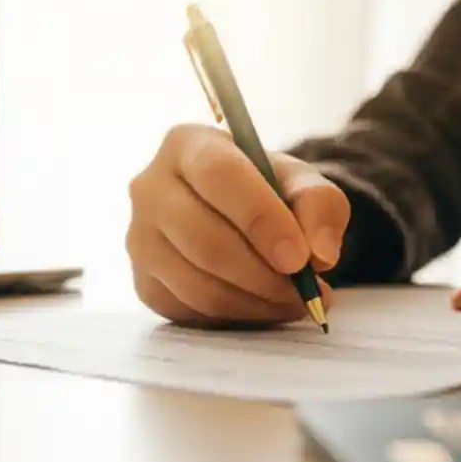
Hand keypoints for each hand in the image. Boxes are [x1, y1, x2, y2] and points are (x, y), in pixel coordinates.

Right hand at [127, 124, 349, 325]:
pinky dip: (239, 317)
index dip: (261, 219)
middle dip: (264, 275)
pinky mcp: (144, 282)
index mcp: (187, 144)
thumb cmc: (267, 191)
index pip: (219, 176)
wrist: (236, 216)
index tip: (299, 258)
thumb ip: (320, 204)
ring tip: (296, 300)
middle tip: (305, 290)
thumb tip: (320, 254)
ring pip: (198, 285)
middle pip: (205, 240)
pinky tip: (266, 305)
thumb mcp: (302, 183)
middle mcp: (150, 188)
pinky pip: (191, 311)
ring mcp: (140, 239)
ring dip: (257, 302)